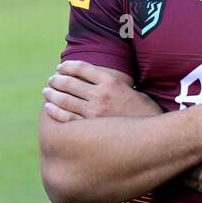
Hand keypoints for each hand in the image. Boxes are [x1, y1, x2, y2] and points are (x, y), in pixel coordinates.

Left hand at [43, 60, 162, 122]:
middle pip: (69, 83)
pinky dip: (54, 111)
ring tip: (46, 91)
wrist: (154, 136)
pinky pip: (66, 118)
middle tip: (51, 80)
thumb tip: (98, 81)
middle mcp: (100, 94)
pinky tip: (49, 108)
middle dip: (57, 80)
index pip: (82, 68)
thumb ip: (114, 84)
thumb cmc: (145, 113)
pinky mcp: (90, 129)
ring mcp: (94, 112)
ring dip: (52, 94)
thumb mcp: (132, 90)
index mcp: (111, 81)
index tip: (60, 68)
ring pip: (64, 99)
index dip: (67, 66)